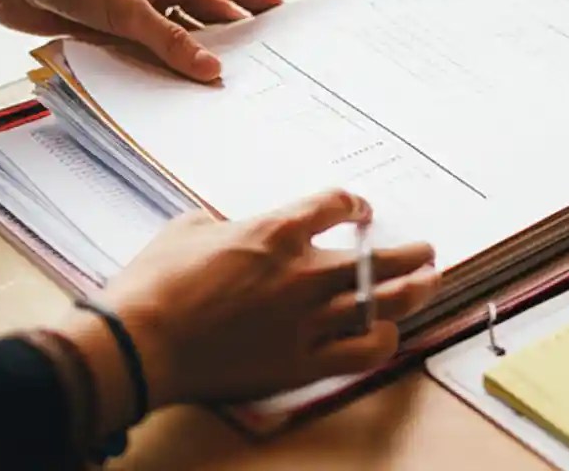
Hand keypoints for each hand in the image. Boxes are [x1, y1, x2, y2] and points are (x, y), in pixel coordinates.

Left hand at [0, 0, 282, 80]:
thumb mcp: (125, 11)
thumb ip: (170, 43)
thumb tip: (213, 71)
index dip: (262, 0)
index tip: (289, 24)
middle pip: (211, 12)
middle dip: (235, 39)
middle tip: (264, 69)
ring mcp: (140, 4)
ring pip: (183, 34)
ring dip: (198, 56)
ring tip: (226, 87)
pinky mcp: (117, 24)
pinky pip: (154, 48)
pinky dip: (167, 64)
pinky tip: (180, 88)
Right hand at [67, 190, 437, 422]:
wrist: (140, 342)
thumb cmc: (155, 283)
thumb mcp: (186, 228)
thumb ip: (221, 224)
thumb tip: (229, 227)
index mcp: (274, 232)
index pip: (334, 206)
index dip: (353, 205)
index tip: (359, 211)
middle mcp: (302, 273)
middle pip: (378, 258)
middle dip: (410, 253)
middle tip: (425, 250)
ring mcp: (306, 321)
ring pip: (382, 303)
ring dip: (414, 291)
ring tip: (429, 284)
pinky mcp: (300, 363)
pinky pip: (360, 353)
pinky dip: (382, 341)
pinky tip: (389, 335)